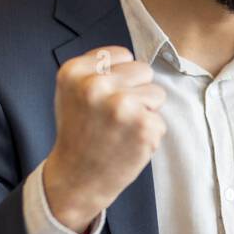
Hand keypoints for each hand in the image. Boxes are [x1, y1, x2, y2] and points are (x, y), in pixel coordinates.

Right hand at [42, 45, 166, 232]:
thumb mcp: (73, 92)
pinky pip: (160, 120)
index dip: (120, 77)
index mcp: (74, 72)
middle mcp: (96, 85)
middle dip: (136, 91)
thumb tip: (132, 57)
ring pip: (157, 93)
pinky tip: (128, 144)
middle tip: (115, 117)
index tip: (104, 98)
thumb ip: (97, 69)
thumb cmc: (80, 133)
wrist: (77, 178)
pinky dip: (149, 134)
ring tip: (121, 130)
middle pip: (144, 70)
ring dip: (145, 112)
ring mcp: (121, 105)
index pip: (123, 54)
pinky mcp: (143, 126)